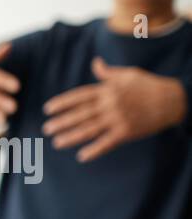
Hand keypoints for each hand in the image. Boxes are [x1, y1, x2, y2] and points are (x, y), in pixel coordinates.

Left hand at [43, 58, 186, 161]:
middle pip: (81, 114)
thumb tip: (95, 62)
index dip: (63, 102)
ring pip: (90, 129)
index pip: (79, 96)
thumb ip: (108, 73)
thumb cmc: (148, 85)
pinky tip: (82, 156)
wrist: (172, 100)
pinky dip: (95, 150)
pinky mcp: (127, 132)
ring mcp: (118, 118)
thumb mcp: (128, 74)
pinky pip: (107, 142)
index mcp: (108, 90)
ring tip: (56, 142)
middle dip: (62, 121)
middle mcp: (110, 104)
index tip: (47, 109)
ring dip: (72, 137)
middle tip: (46, 129)